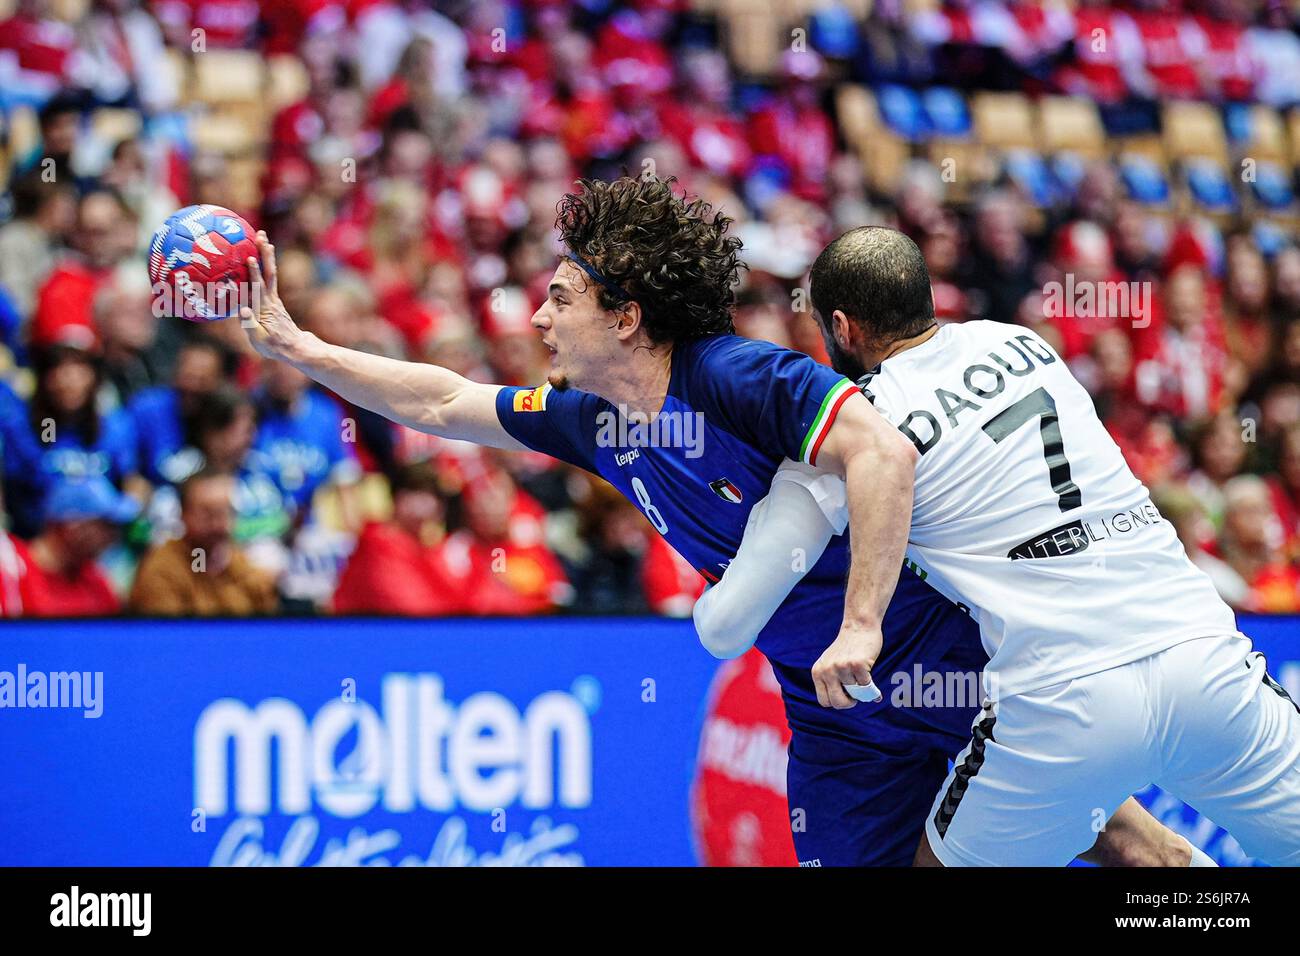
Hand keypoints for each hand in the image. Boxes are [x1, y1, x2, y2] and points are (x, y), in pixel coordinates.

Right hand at [237, 231, 306, 360]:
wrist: (294, 348)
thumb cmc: (273, 346)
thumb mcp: (258, 339)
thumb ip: (249, 324)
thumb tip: (242, 310)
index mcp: (264, 308)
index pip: (258, 287)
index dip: (254, 272)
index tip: (250, 258)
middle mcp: (270, 299)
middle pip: (268, 273)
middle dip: (264, 254)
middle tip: (260, 236)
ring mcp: (274, 298)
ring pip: (271, 273)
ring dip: (267, 255)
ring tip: (263, 238)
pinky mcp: (274, 300)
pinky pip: (270, 279)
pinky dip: (267, 266)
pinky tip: (263, 257)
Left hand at [812, 621, 882, 708]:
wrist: (859, 626)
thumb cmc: (848, 648)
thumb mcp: (832, 664)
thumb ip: (834, 683)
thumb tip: (850, 703)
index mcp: (817, 672)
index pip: (824, 701)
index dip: (837, 702)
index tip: (846, 696)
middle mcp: (826, 671)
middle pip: (837, 703)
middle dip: (849, 703)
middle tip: (856, 696)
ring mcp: (841, 668)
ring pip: (855, 693)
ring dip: (862, 687)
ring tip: (862, 671)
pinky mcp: (856, 665)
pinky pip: (866, 685)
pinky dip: (870, 681)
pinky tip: (867, 666)